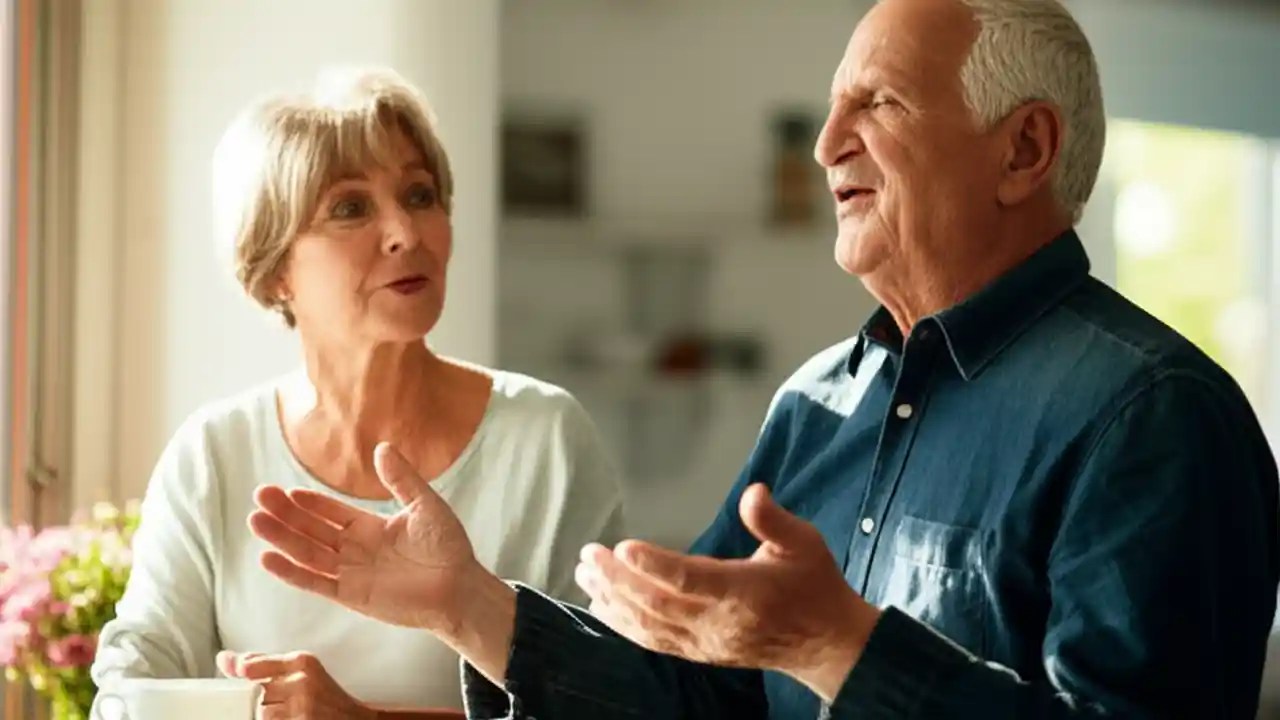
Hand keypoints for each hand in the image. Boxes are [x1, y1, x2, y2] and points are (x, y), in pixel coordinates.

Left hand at [217, 650, 374, 719]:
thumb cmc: (325, 696)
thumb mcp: (301, 670)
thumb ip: (264, 663)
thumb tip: (224, 659)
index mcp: (301, 662)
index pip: (253, 666)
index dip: (241, 673)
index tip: (237, 674)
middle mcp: (301, 683)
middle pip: (255, 695)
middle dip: (258, 702)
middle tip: (274, 703)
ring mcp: (302, 710)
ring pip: (261, 715)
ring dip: (267, 718)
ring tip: (283, 715)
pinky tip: (287, 718)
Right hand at [248, 442, 516, 683]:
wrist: (459, 589)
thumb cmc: (447, 547)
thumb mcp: (425, 505)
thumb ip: (402, 480)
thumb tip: (381, 447)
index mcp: (369, 527)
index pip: (330, 512)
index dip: (309, 502)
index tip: (285, 490)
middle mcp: (355, 549)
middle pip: (312, 530)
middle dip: (286, 514)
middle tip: (260, 496)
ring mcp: (350, 573)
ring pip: (307, 553)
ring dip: (282, 538)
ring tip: (256, 521)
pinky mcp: (350, 596)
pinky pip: (315, 582)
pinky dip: (291, 572)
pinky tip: (269, 558)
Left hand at [576, 483, 881, 701]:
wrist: (824, 643)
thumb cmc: (812, 584)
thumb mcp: (804, 543)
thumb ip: (773, 519)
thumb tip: (753, 491)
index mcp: (744, 592)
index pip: (690, 579)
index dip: (654, 564)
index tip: (623, 546)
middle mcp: (720, 622)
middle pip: (657, 603)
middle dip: (618, 579)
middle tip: (589, 554)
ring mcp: (706, 642)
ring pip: (649, 625)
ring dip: (613, 600)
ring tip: (585, 573)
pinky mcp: (699, 652)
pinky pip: (654, 641)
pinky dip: (623, 624)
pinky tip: (602, 605)